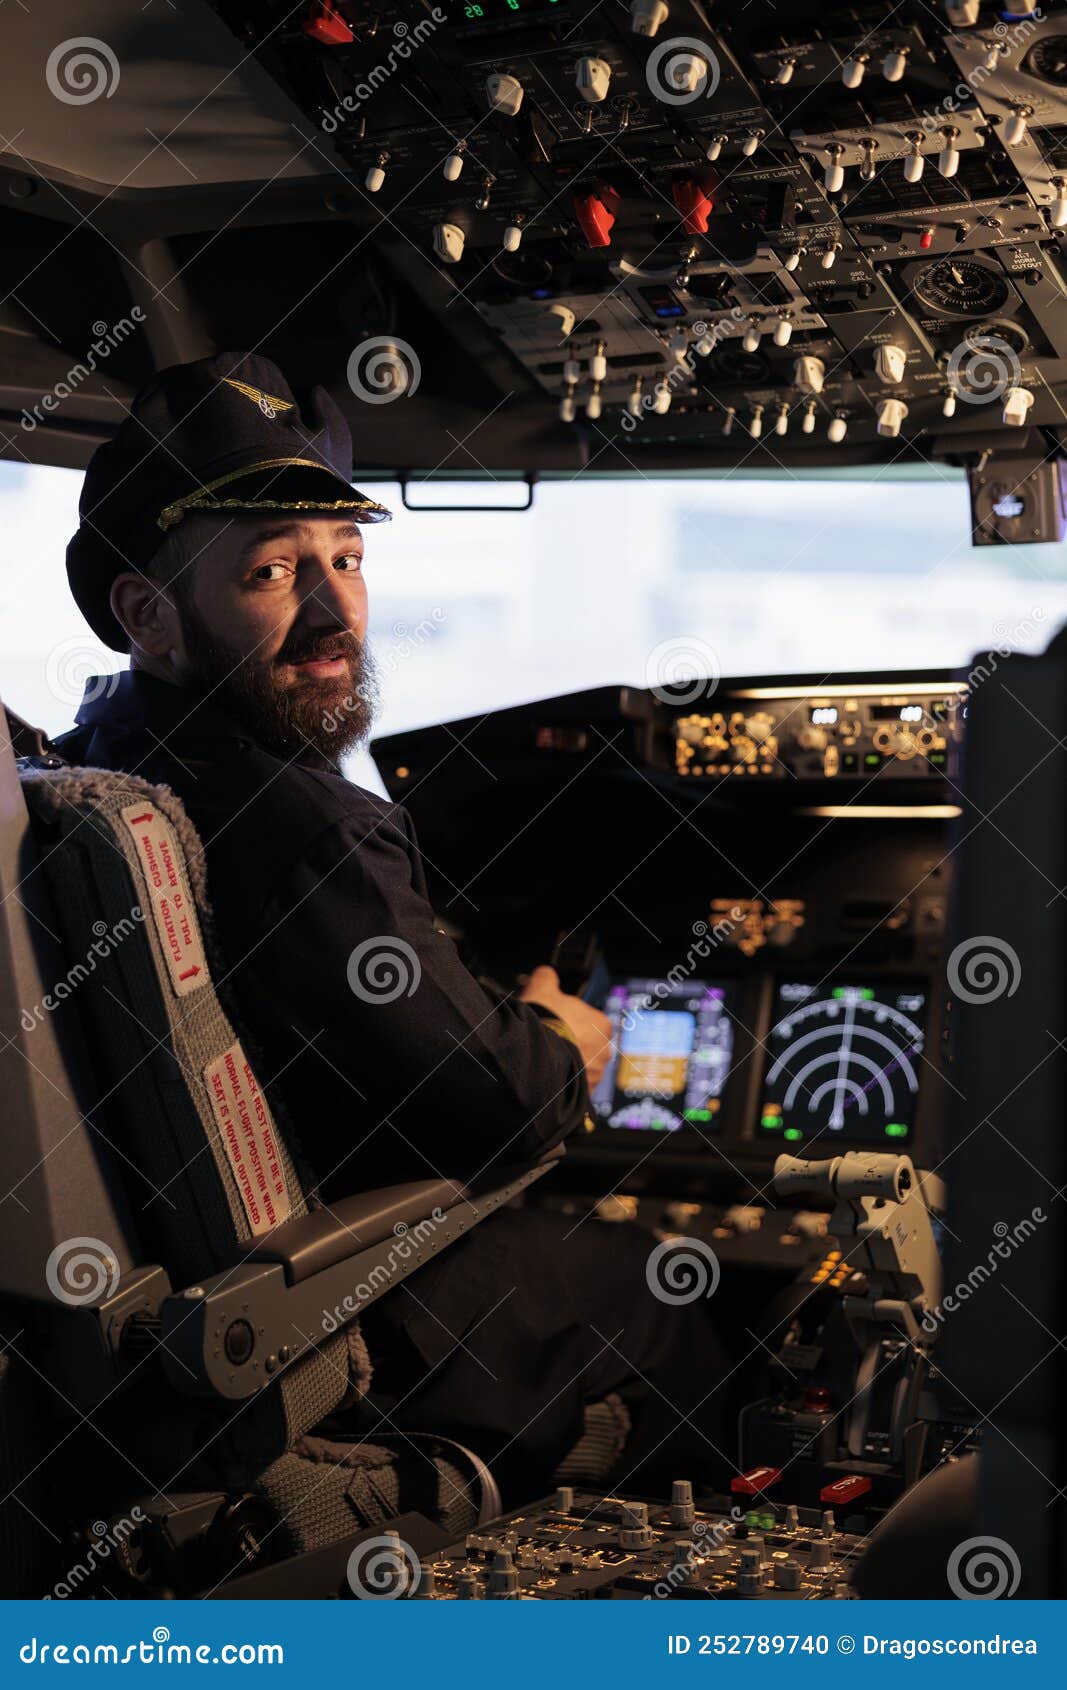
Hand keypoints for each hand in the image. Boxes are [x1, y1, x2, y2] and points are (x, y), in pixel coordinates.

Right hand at [520, 965, 612, 1090]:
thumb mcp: (542, 989)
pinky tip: (547, 1077)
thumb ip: (548, 978)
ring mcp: (595, 1076)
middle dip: (570, 1045)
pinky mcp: (584, 1095)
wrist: (533, 1056)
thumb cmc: (543, 1022)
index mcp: (602, 1024)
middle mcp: (605, 1052)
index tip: (554, 1022)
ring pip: (580, 1068)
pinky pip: (573, 1088)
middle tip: (548, 1041)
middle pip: (586, 1046)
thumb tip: (546, 974)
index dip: (568, 1021)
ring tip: (545, 1061)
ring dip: (567, 1065)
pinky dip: (562, 1084)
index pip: (588, 1021)